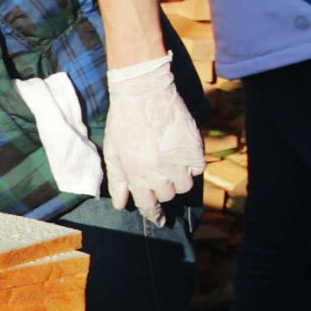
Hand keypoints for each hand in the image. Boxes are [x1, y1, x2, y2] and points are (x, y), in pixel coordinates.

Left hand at [102, 52, 204, 225]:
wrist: (144, 92)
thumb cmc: (123, 121)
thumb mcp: (113, 151)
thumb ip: (117, 180)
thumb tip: (121, 204)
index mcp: (135, 175)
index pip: (147, 205)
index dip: (152, 213)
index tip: (157, 218)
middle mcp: (158, 173)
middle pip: (166, 196)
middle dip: (161, 188)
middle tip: (157, 173)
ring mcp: (178, 162)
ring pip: (184, 186)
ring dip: (178, 179)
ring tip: (169, 162)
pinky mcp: (194, 149)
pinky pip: (198, 169)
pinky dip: (191, 165)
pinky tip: (181, 152)